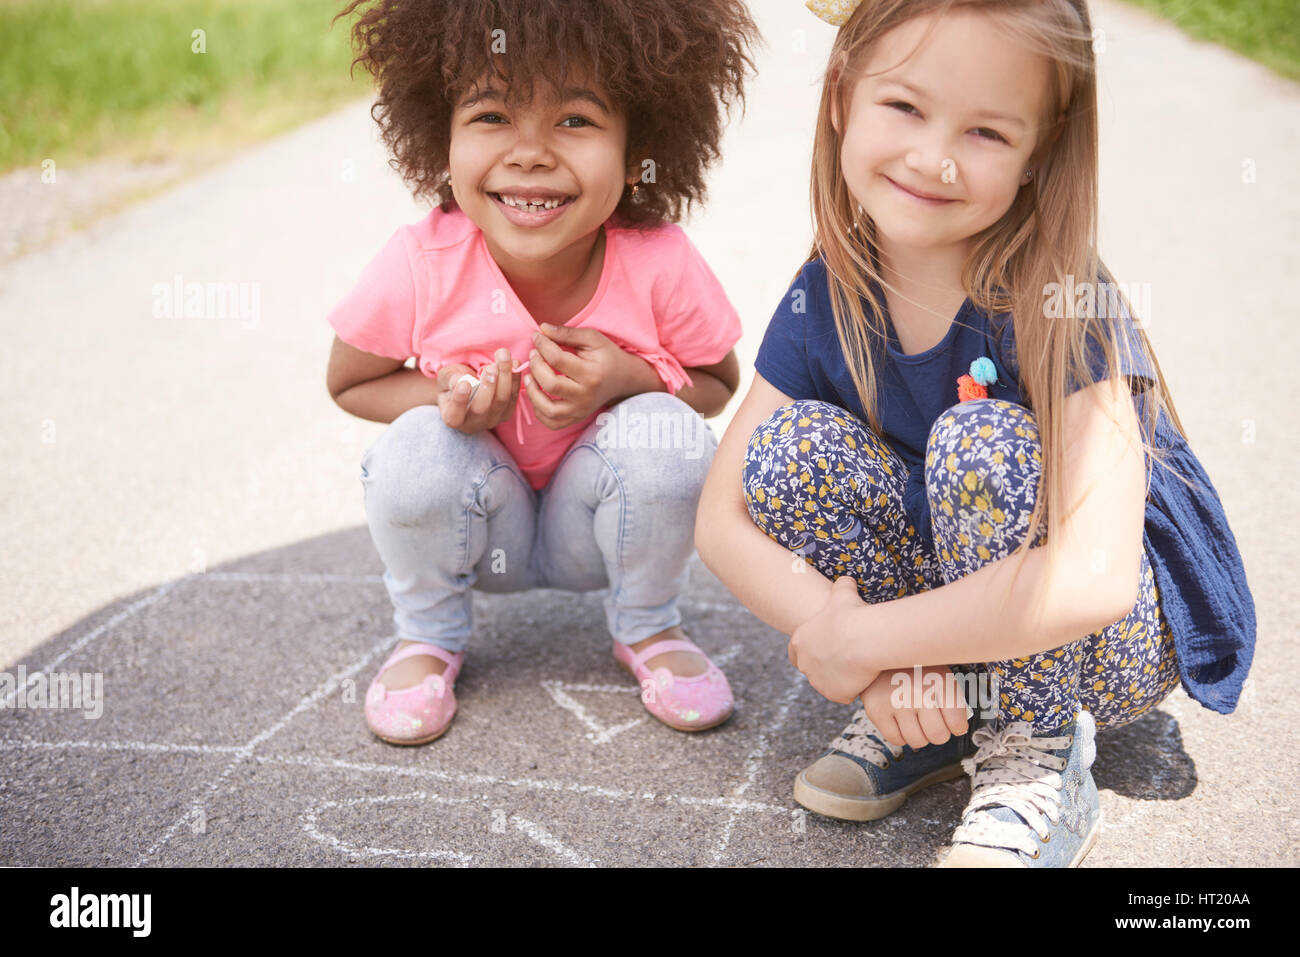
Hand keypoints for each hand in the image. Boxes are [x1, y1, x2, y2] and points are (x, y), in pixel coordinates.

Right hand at [436, 348, 519, 434]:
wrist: (468, 384)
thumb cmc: (452, 382)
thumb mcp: (446, 377)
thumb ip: (450, 379)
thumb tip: (461, 380)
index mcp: (452, 418)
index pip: (454, 415)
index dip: (459, 400)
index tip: (464, 383)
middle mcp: (473, 423)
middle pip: (482, 408)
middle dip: (488, 386)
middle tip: (490, 368)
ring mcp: (492, 419)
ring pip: (501, 401)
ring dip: (504, 377)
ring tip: (503, 357)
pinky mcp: (507, 412)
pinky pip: (513, 396)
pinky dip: (515, 378)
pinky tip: (515, 362)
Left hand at [524, 323, 657, 429]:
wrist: (622, 379)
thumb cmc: (606, 355)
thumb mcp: (592, 338)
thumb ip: (567, 333)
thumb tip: (542, 329)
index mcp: (592, 373)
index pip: (557, 359)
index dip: (542, 345)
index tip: (537, 337)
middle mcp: (586, 396)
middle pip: (550, 384)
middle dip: (535, 366)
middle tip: (533, 355)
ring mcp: (580, 410)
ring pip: (548, 409)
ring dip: (532, 392)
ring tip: (530, 377)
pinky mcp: (575, 419)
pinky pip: (551, 422)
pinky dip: (538, 410)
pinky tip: (538, 394)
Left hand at [788, 575, 878, 704]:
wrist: (863, 639)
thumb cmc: (852, 614)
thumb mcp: (843, 593)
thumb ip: (842, 587)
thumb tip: (847, 580)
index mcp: (799, 641)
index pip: (796, 652)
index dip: (811, 650)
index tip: (825, 648)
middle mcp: (804, 663)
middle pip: (812, 669)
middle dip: (826, 666)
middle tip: (845, 659)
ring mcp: (818, 681)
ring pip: (827, 683)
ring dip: (839, 679)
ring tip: (857, 668)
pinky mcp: (834, 694)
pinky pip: (844, 695)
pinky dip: (852, 690)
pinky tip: (863, 678)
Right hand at [861, 666, 969, 748]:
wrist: (878, 653)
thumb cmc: (914, 668)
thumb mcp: (940, 675)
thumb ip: (952, 700)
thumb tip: (958, 728)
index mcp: (938, 680)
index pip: (957, 722)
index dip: (957, 727)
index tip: (953, 724)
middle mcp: (918, 691)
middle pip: (938, 736)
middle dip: (938, 733)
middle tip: (933, 723)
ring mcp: (895, 701)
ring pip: (917, 741)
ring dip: (919, 735)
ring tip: (916, 720)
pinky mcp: (876, 710)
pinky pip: (896, 739)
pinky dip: (900, 734)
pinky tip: (900, 720)